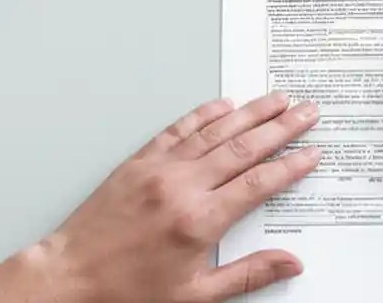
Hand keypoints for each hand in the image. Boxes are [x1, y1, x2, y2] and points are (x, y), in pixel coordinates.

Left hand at [0, 93, 320, 302]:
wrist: (71, 276)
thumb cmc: (127, 290)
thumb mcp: (194, 295)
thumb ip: (247, 275)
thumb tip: (289, 263)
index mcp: (200, 221)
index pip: (259, 184)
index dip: (290, 166)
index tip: (311, 153)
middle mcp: (182, 187)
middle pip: (244, 148)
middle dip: (281, 128)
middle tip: (307, 112)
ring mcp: (160, 169)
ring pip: (216, 132)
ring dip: (251, 113)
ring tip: (277, 99)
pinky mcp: (139, 162)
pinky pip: (179, 130)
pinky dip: (204, 115)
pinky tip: (223, 105)